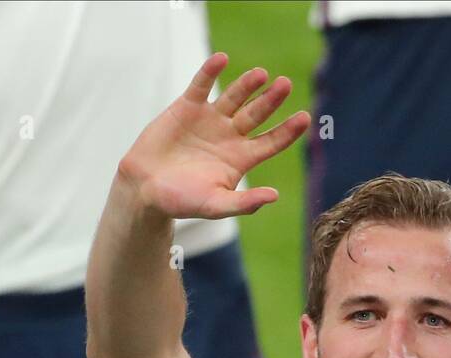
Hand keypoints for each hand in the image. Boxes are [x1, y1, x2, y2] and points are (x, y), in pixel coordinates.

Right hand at [117, 52, 309, 220]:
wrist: (145, 188)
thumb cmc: (181, 202)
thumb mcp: (216, 206)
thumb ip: (244, 203)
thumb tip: (275, 196)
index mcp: (240, 158)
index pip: (271, 141)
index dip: (288, 131)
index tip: (305, 119)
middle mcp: (229, 135)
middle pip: (257, 114)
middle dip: (271, 100)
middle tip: (285, 85)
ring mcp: (210, 118)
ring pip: (234, 96)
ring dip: (247, 84)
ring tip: (262, 75)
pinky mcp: (188, 106)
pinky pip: (202, 84)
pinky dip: (211, 71)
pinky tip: (222, 59)